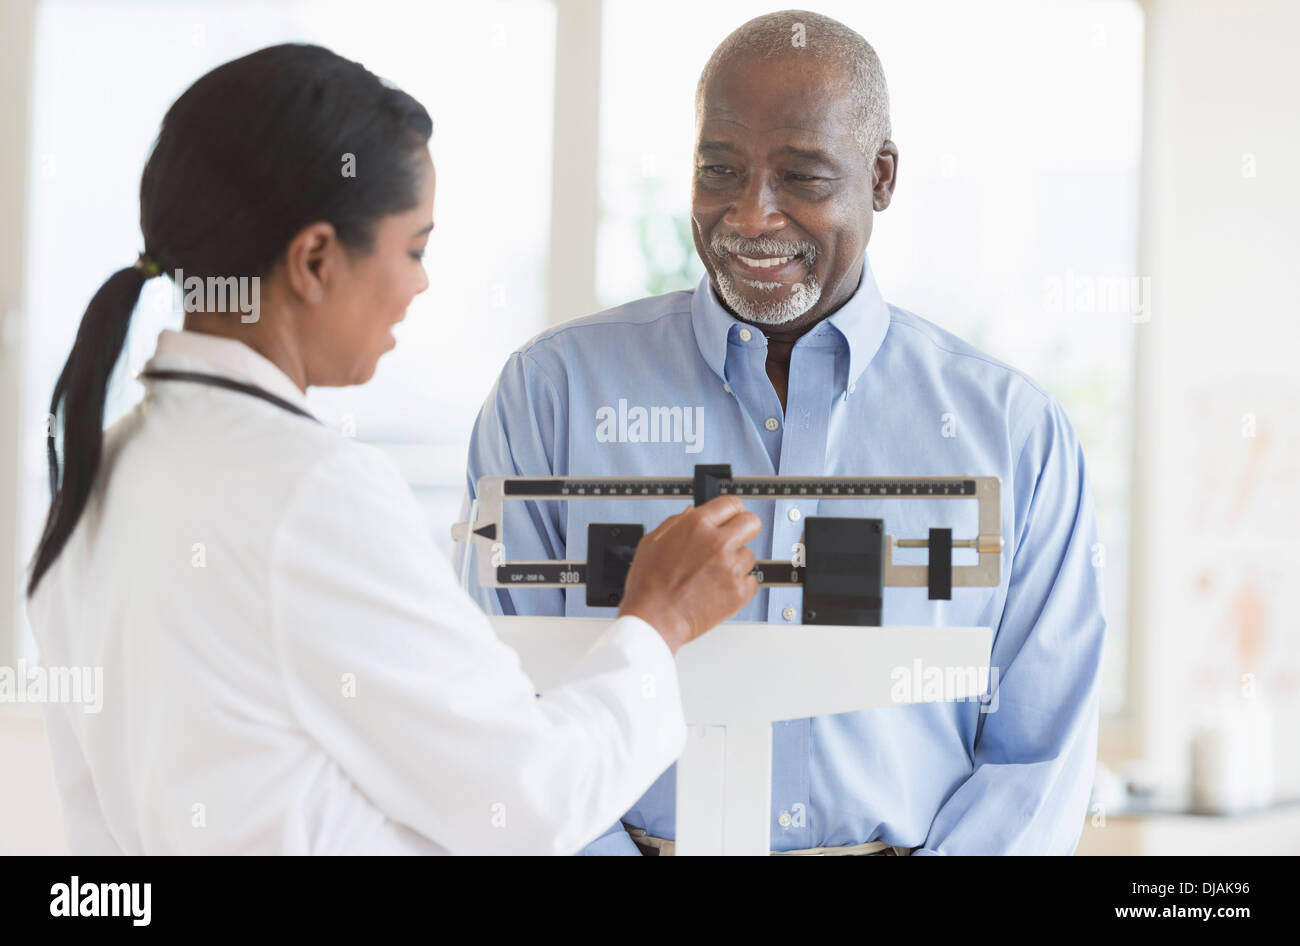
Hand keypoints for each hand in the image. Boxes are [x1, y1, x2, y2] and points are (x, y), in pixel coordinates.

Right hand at [617, 496, 760, 653]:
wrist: (653, 620)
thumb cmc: (649, 586)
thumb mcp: (652, 542)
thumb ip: (676, 522)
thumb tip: (691, 513)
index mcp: (697, 526)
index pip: (731, 503)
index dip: (731, 510)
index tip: (731, 516)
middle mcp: (718, 543)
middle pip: (752, 522)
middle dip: (744, 528)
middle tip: (733, 539)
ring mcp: (731, 568)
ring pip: (750, 555)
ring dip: (736, 561)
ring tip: (713, 573)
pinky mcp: (740, 592)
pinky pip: (751, 581)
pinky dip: (739, 585)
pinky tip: (719, 588)